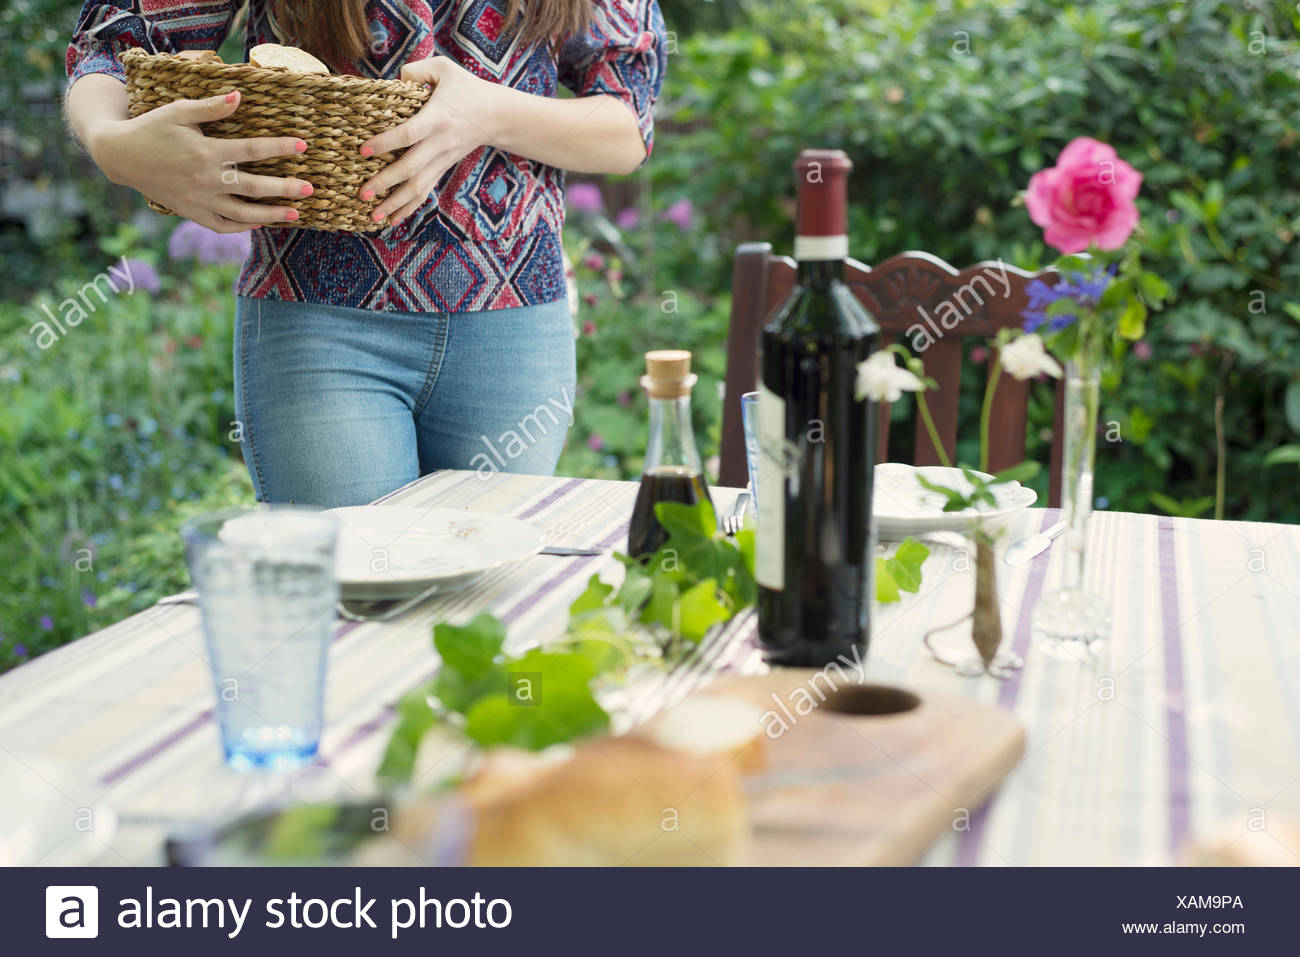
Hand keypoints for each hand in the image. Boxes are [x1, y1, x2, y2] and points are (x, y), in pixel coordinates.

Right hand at [88, 90, 312, 233]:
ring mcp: (200, 200)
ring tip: (296, 214)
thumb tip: (240, 97)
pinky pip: (223, 226)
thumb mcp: (178, 111)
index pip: (252, 151)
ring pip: (243, 213)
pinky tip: (261, 222)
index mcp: (206, 152)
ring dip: (272, 214)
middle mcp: (206, 180)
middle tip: (310, 189)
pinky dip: (243, 226)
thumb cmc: (151, 128)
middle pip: (255, 187)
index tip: (303, 146)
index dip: (279, 148)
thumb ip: (211, 107)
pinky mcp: (192, 212)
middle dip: (285, 189)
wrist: (120, 155)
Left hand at [358, 57, 501, 226]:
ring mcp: (442, 160)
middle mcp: (440, 143)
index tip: (363, 149)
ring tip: (373, 217)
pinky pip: (425, 191)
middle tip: (363, 193)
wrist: (496, 115)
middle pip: (411, 168)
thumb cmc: (466, 88)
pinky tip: (392, 220)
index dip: (386, 143)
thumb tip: (392, 82)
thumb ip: (415, 71)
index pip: (409, 134)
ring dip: (395, 204)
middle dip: (385, 182)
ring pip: (418, 187)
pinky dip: (409, 208)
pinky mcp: (443, 168)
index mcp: (438, 118)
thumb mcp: (443, 68)